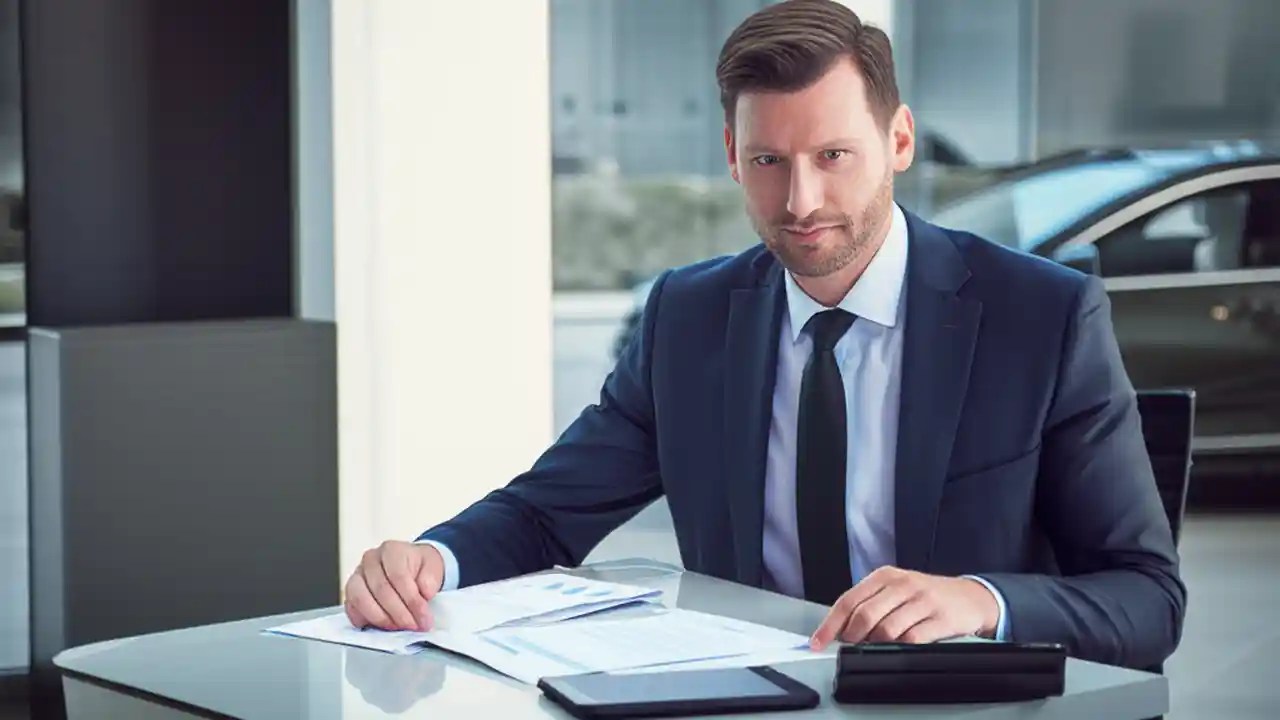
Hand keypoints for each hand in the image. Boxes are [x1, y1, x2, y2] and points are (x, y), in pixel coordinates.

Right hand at [344, 541, 444, 631]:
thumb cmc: (420, 569)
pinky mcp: (351, 593)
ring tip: (399, 627)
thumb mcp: (433, 568)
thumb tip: (425, 592)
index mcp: (391, 550)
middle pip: (380, 589)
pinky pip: (351, 609)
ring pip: (361, 599)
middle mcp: (370, 560)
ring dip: (382, 619)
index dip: (411, 599)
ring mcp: (356, 576)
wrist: (411, 569)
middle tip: (414, 626)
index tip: (424, 617)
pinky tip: (383, 627)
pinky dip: (366, 621)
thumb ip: (430, 578)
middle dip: (399, 613)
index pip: (398, 575)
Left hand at [809, 566, 998, 649]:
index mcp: (885, 576)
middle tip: (852, 647)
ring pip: (886, 630)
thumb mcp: (895, 591)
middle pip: (865, 616)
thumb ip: (869, 605)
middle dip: (853, 638)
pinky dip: (901, 648)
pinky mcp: (941, 618)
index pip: (848, 600)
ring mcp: (923, 600)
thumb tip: (839, 630)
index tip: (818, 641)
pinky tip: (901, 647)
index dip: (830, 624)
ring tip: (879, 646)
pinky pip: (912, 640)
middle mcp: (902, 584)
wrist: (970, 597)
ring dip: (877, 645)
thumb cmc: (926, 596)